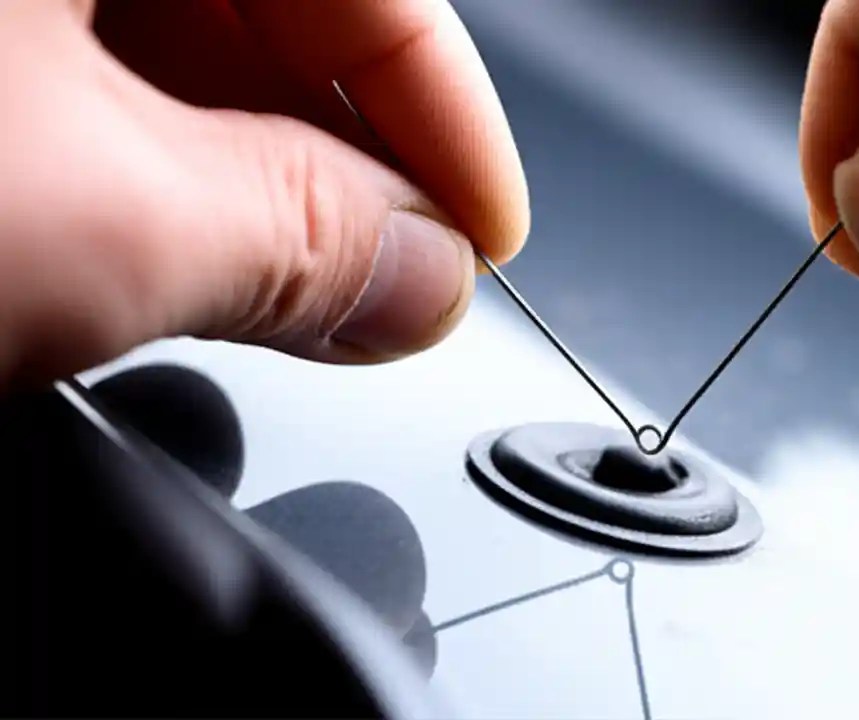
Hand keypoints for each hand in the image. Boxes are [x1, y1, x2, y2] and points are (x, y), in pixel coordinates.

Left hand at [0, 0, 526, 386]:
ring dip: (235, 187)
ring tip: (262, 301)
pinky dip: (127, 183)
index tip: (482, 243)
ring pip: (164, 62)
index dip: (452, 114)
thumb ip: (297, 234)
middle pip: (270, 20)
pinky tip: (137, 265)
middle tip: (381, 291)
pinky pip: (67, 95)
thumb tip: (425, 275)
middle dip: (342, 163)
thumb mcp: (90, 218)